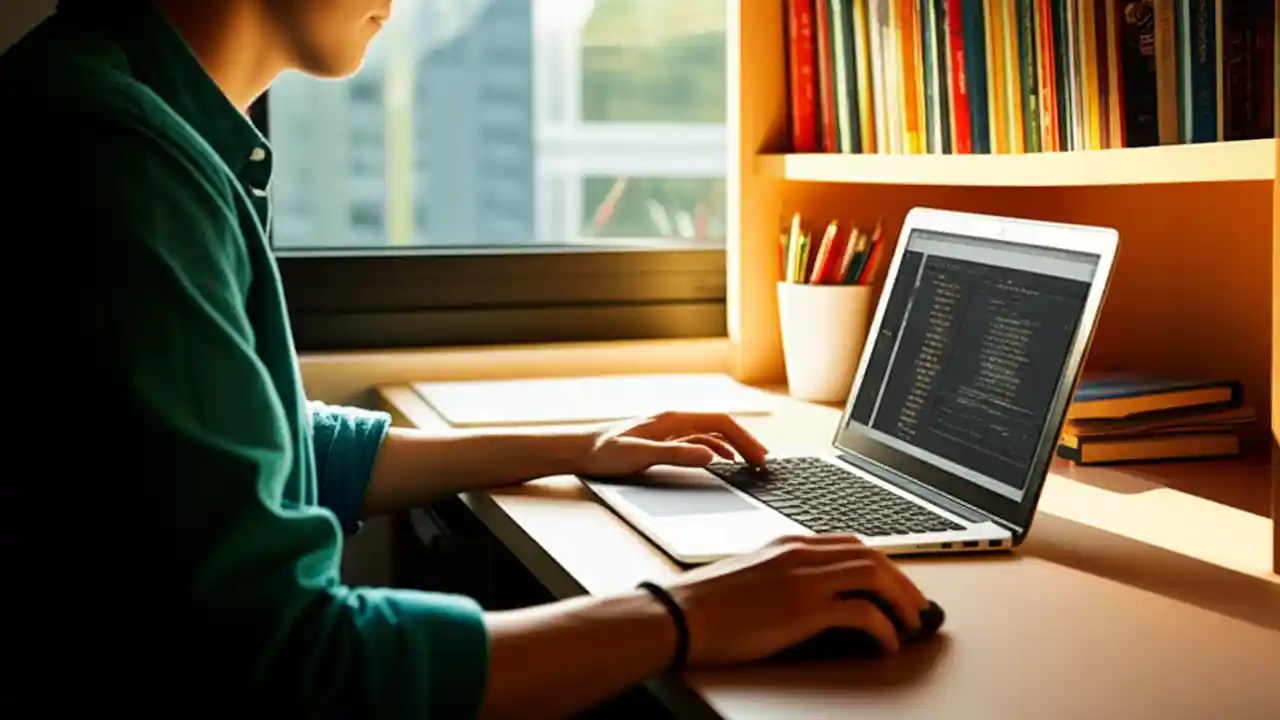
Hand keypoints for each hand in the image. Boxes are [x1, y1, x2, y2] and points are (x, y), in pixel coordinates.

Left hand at [573, 411, 769, 477]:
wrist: (578, 452)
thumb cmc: (603, 453)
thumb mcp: (639, 455)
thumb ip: (675, 455)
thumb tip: (710, 455)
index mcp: (672, 419)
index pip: (719, 422)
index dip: (744, 438)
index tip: (760, 456)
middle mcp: (674, 421)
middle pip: (720, 427)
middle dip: (745, 442)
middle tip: (764, 462)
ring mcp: (669, 431)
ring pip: (712, 434)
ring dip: (734, 446)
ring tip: (751, 463)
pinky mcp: (663, 441)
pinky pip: (699, 442)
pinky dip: (717, 450)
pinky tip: (723, 462)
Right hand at [663, 534, 929, 662]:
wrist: (678, 615)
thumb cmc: (704, 603)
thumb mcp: (749, 574)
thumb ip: (780, 573)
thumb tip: (807, 596)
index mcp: (787, 542)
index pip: (850, 543)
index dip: (881, 564)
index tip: (895, 584)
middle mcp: (801, 553)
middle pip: (872, 555)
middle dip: (903, 582)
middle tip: (917, 606)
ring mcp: (804, 578)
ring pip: (876, 576)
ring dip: (902, 601)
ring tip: (912, 624)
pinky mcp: (805, 609)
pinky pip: (863, 613)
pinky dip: (885, 629)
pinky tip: (887, 644)